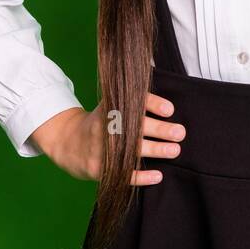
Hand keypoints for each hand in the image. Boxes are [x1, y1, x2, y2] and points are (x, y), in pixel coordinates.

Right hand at [29, 92, 185, 184]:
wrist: (69, 144)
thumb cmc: (100, 121)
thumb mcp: (110, 104)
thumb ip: (132, 96)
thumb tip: (155, 70)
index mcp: (109, 110)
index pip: (132, 104)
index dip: (152, 105)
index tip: (170, 109)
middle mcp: (105, 129)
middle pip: (135, 129)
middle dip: (159, 130)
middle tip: (180, 132)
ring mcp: (101, 152)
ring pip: (131, 151)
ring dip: (155, 151)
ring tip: (175, 150)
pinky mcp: (100, 171)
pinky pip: (123, 175)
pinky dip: (141, 177)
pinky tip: (158, 175)